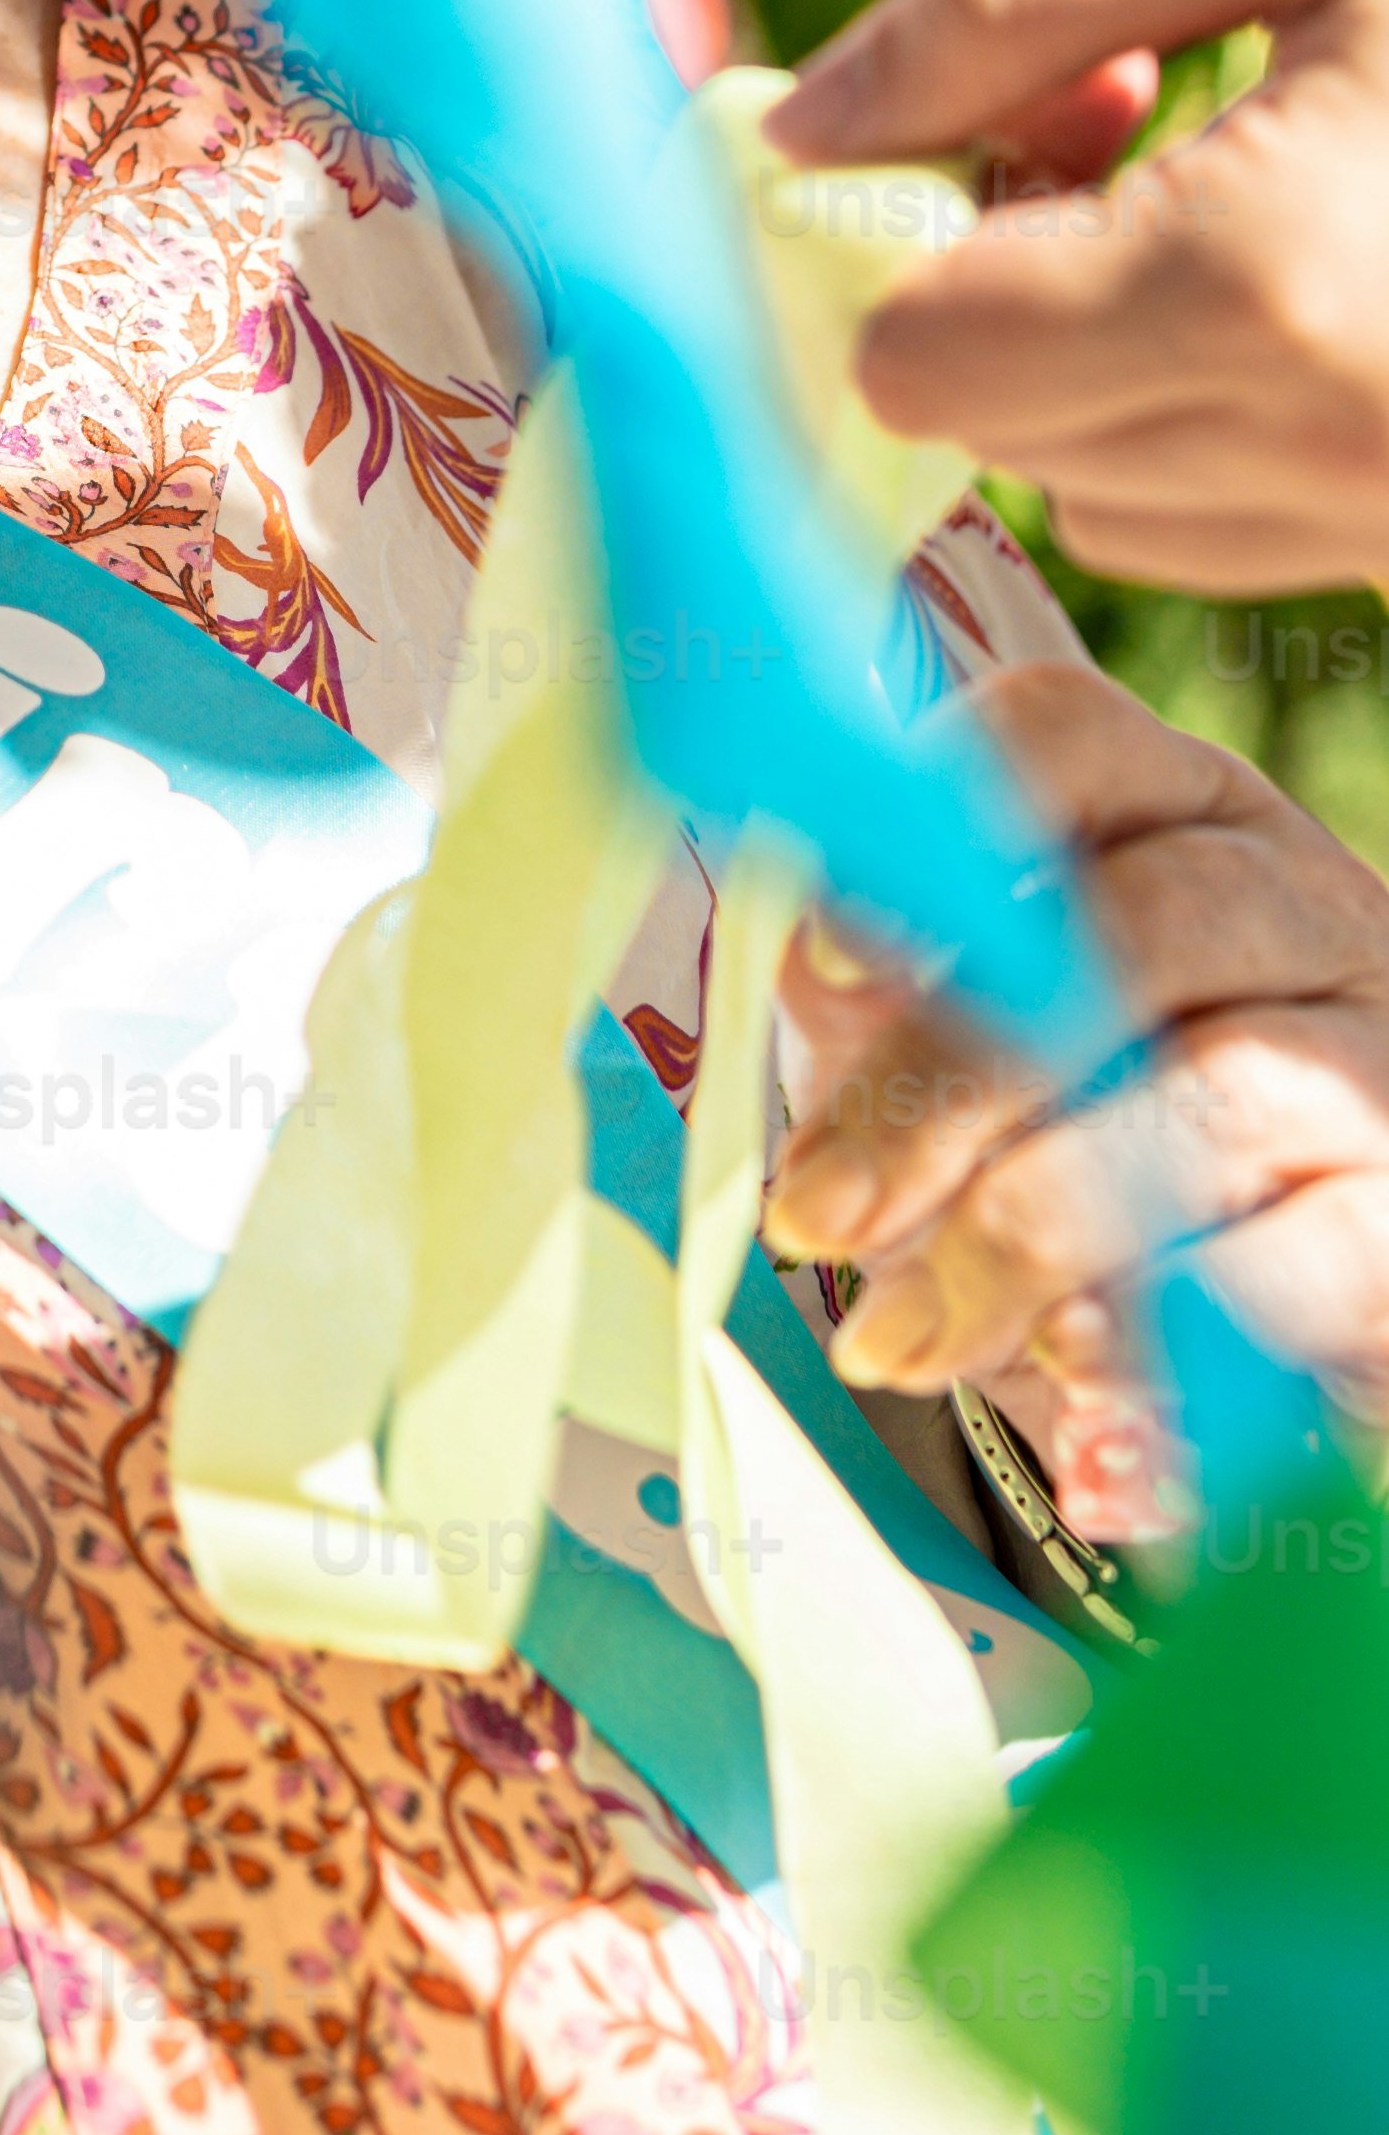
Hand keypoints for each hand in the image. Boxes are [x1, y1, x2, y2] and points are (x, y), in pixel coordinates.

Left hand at [762, 654, 1388, 1511]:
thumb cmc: (1092, 1146)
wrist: (1270, 1334)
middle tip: (816, 1215)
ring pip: (1222, 1094)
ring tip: (900, 1339)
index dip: (937, 827)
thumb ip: (893, 998)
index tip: (819, 964)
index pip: (1068, 740)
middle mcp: (1306, 908)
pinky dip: (1172, 1342)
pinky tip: (1073, 1394)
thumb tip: (804, 960)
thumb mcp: (976, 1059)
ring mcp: (1382, 1066)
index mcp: (1178, 816)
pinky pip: (1311, 1269)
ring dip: (1029, 1228)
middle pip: (1137, 928)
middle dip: (947, 1082)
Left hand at [765, 0, 1388, 588]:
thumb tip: (801, 129)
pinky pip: (1223, 511)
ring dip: (1098, 340)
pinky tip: (1324, 257)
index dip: (901, 223)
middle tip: (1131, 102)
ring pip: (1094, 483)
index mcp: (1262, 290)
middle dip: (1004, 266)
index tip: (982, 104)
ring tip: (1247, 170)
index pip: (906, 351)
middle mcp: (1325, 454)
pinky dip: (1211, 400)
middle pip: (986, 424)